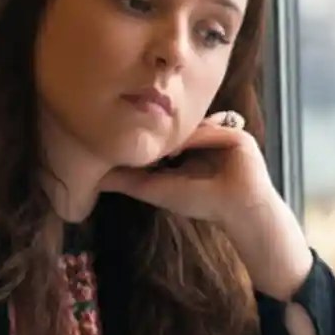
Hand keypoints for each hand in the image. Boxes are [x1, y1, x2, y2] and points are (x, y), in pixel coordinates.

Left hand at [99, 111, 313, 299]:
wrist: (239, 210)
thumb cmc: (202, 202)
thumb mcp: (158, 188)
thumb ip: (130, 181)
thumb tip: (95, 178)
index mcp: (189, 149)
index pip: (164, 135)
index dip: (146, 136)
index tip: (120, 132)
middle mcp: (204, 138)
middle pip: (178, 126)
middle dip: (159, 128)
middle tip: (131, 124)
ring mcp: (221, 134)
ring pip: (192, 126)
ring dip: (174, 132)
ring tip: (152, 137)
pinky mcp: (237, 134)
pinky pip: (212, 130)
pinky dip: (196, 137)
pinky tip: (178, 146)